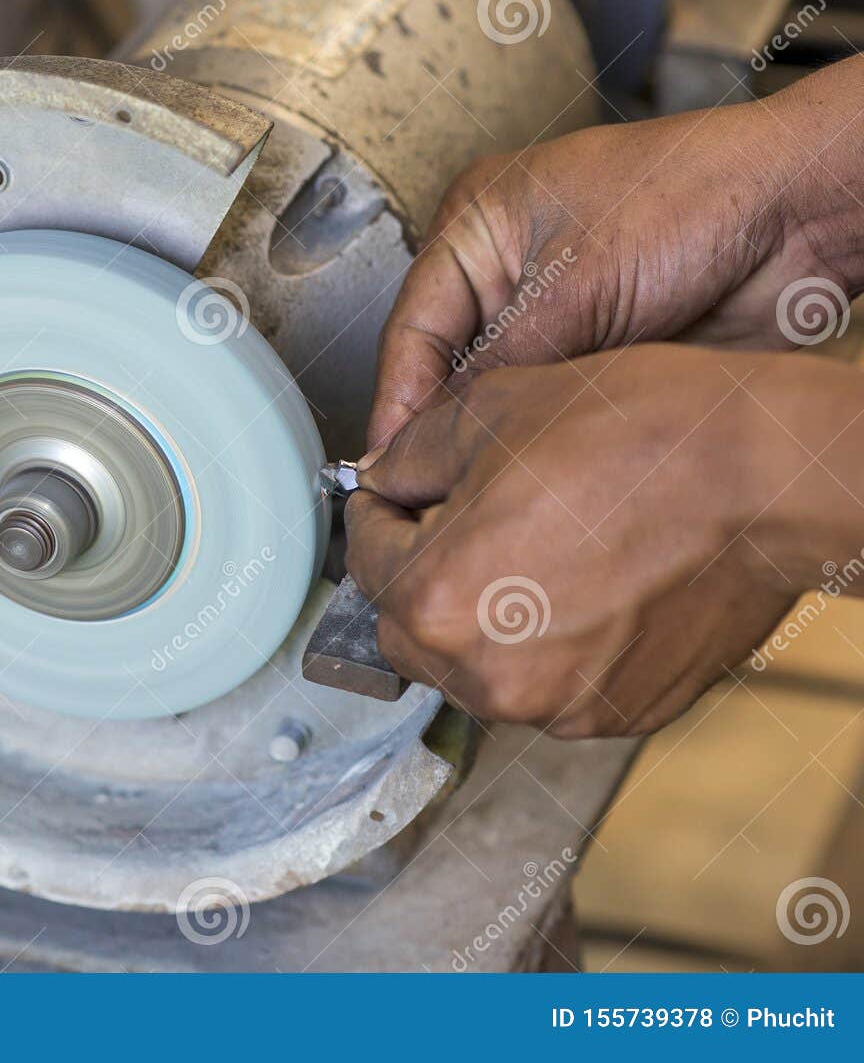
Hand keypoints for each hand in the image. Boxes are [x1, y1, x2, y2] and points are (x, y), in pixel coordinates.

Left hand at [345, 345, 863, 737]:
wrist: (766, 478)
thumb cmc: (639, 439)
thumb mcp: (491, 413)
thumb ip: (410, 457)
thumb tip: (380, 478)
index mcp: (436, 600)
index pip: (363, 560)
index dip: (377, 515)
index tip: (393, 497)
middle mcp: (487, 674)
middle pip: (407, 628)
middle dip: (418, 574)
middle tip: (458, 520)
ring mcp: (555, 705)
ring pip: (474, 665)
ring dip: (480, 616)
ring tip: (530, 549)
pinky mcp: (614, 715)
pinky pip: (545, 685)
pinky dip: (546, 645)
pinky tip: (581, 587)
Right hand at [366, 57, 863, 451]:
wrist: (801, 217)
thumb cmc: (698, 194)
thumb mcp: (576, 283)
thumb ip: (499, 362)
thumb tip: (438, 429)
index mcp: (478, 224)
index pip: (412, 326)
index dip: (398, 399)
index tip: (385, 459)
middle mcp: (506, 272)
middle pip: (443, 365)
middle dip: (436, 423)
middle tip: (421, 485)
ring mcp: (551, 314)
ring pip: (494, 394)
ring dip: (489, 433)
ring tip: (469, 486)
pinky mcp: (592, 352)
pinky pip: (544, 408)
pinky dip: (535, 436)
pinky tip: (524, 469)